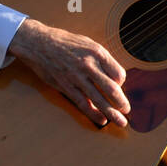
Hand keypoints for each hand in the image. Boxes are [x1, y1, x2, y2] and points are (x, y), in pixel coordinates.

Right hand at [7, 18, 129, 127]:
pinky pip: (82, 103)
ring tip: (121, 122)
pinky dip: (93, 113)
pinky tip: (101, 120)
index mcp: (97, 53)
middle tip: (127, 110)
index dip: (122, 82)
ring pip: (98, 99)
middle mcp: (89, 65)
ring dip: (112, 113)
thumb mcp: (88, 43)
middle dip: (122, 103)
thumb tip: (115, 77)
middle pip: (111, 89)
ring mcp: (76, 77)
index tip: (119, 85)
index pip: (118, 73)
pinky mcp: (66, 86)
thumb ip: (102, 59)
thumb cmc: (66, 43)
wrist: (39, 43)